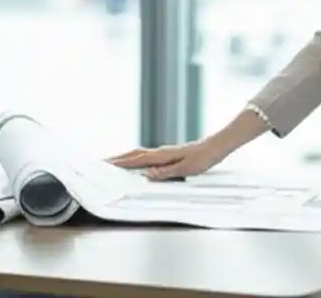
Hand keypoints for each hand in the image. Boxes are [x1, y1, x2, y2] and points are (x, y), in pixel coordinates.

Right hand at [108, 138, 230, 180]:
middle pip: (134, 154)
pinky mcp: (170, 154)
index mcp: (162, 155)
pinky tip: (138, 163)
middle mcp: (161, 151)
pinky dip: (137, 159)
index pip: (136, 159)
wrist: (217, 146)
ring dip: (126, 157)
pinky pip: (148, 156)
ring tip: (114, 162)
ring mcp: (165, 152)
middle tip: (102, 162)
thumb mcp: (186, 169)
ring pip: (140, 154)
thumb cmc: (204, 158)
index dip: (120, 162)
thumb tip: (146, 175)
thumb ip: (166, 172)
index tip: (104, 164)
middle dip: (118, 158)